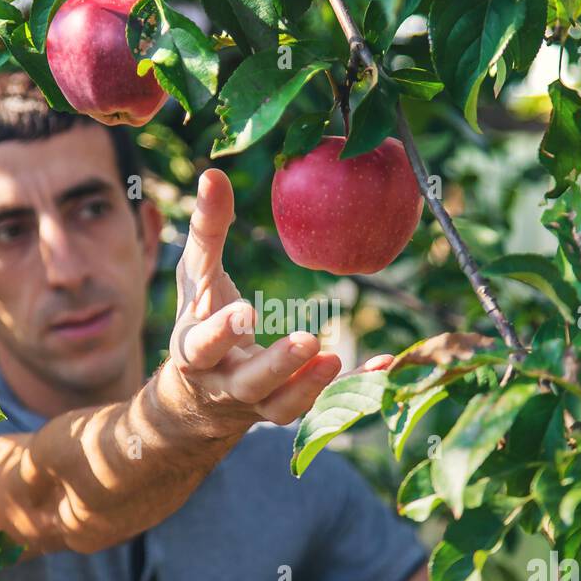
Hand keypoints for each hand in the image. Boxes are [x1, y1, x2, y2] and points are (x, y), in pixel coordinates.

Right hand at [166, 169, 342, 436]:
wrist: (201, 395)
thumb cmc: (201, 318)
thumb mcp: (197, 275)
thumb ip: (206, 230)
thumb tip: (212, 172)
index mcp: (195, 351)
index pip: (202, 345)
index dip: (221, 332)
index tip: (246, 311)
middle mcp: (226, 384)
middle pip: (249, 382)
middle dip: (276, 365)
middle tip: (308, 340)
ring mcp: (259, 403)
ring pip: (283, 406)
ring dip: (310, 386)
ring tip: (336, 359)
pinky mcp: (290, 408)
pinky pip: (324, 406)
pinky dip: (353, 389)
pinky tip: (385, 365)